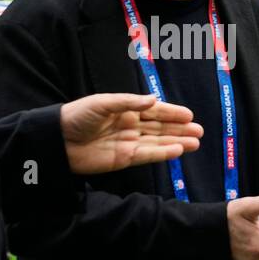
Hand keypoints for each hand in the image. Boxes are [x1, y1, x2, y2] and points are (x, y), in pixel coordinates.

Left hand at [60, 94, 201, 174]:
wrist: (58, 140)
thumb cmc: (78, 116)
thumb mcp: (103, 103)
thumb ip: (129, 102)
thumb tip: (154, 100)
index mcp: (125, 110)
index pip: (154, 111)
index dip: (172, 113)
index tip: (190, 115)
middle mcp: (130, 126)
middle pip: (160, 127)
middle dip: (180, 129)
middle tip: (199, 131)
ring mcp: (128, 143)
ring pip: (158, 142)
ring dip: (176, 142)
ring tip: (195, 142)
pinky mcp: (124, 159)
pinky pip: (148, 155)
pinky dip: (163, 153)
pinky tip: (178, 150)